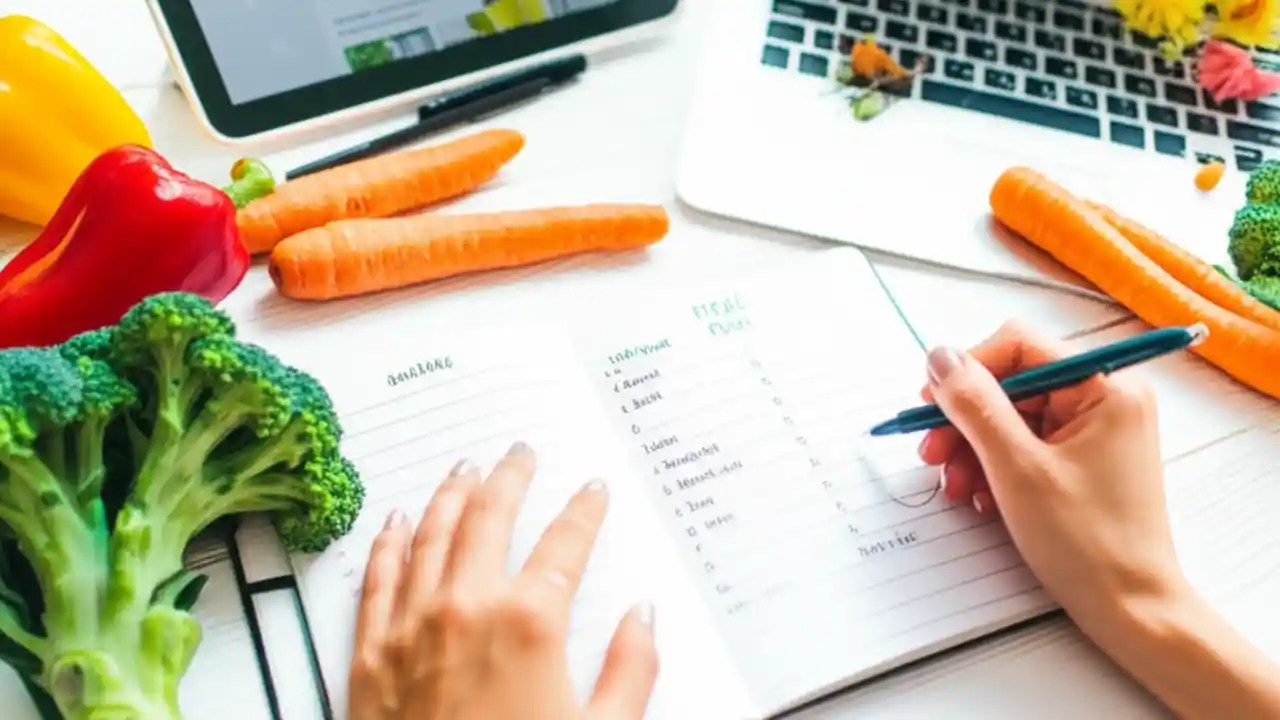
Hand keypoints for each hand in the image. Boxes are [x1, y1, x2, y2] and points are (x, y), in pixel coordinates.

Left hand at [347, 442, 657, 719]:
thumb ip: (631, 669)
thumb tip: (641, 617)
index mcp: (529, 623)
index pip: (565, 544)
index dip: (584, 510)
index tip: (592, 491)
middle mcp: (466, 609)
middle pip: (489, 518)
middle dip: (510, 478)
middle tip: (520, 453)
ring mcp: (411, 627)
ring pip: (429, 534)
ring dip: (450, 494)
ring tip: (465, 468)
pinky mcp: (369, 654)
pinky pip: (377, 577)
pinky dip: (387, 541)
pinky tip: (394, 520)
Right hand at [916, 322, 1183, 632]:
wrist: (1130, 609)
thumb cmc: (1088, 543)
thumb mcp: (1017, 469)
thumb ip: (976, 406)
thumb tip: (940, 358)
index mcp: (1106, 387)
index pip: (1019, 346)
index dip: (967, 370)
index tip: (930, 401)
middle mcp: (1105, 398)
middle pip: (1011, 383)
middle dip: (965, 419)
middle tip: (930, 451)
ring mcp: (1095, 430)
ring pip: (1011, 417)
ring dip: (973, 448)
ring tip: (953, 486)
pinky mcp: (1082, 459)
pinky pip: (1024, 444)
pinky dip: (994, 466)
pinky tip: (978, 497)